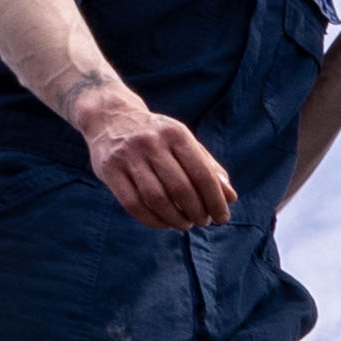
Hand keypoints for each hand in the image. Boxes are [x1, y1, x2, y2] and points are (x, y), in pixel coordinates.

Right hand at [74, 88, 234, 232]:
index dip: (215, 201)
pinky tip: (163, 223)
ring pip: (157, 199)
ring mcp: (128, 156)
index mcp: (175, 134)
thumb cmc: (157, 135)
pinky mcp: (110, 170)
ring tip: (184, 224)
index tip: (222, 218)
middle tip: (203, 222)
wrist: (110, 117)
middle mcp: (151, 142)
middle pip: (181, 189)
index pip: (202, 174)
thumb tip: (230, 197)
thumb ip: (208, 167)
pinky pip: (134, 204)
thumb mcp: (183, 142)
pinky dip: (153, 220)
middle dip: (197, 212)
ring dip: (176, 219)